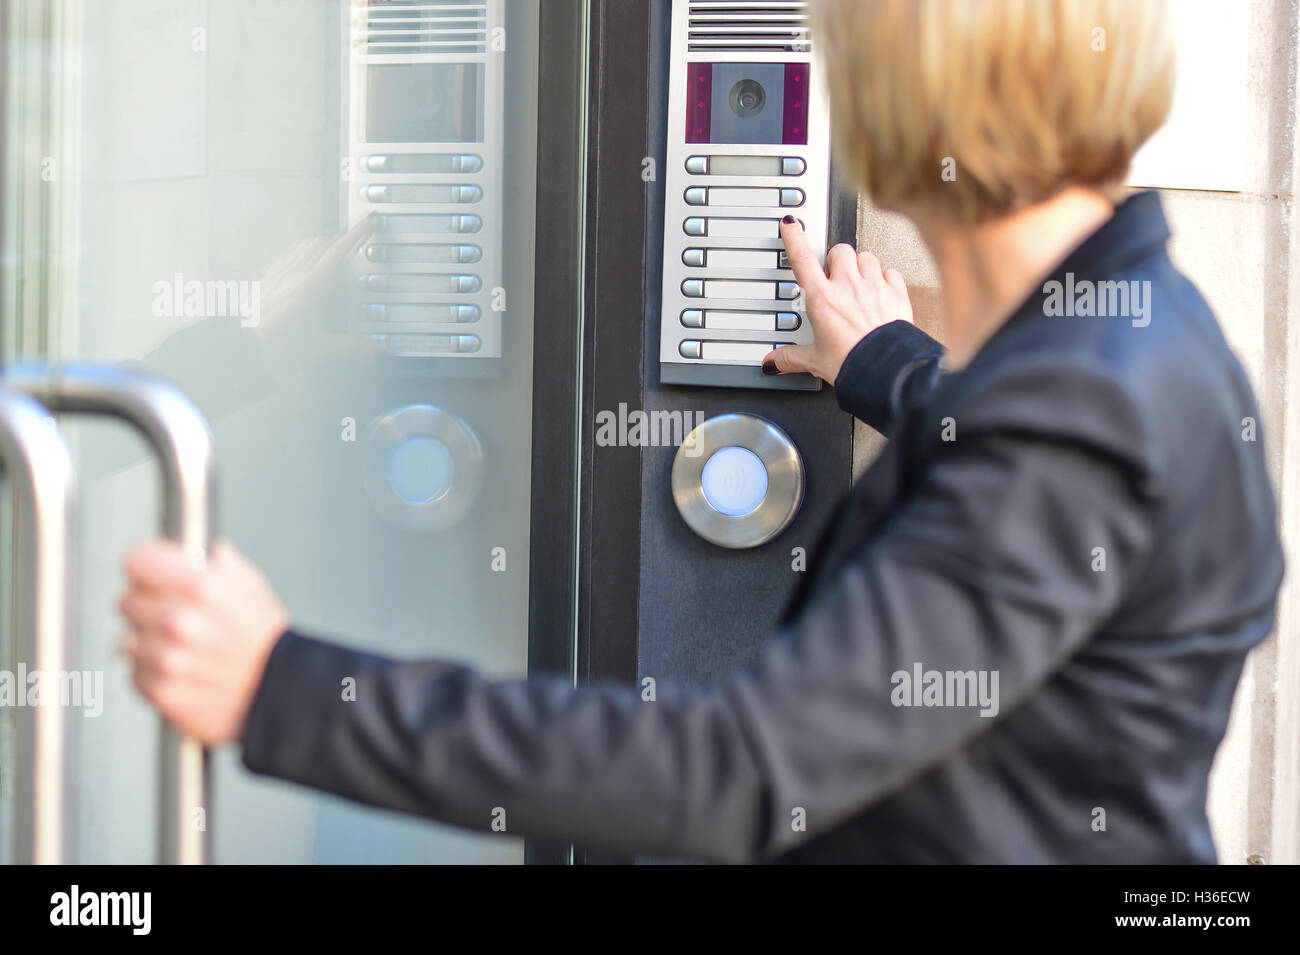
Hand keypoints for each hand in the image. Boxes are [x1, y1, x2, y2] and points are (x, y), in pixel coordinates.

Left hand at [120, 540, 289, 744]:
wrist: (282, 696)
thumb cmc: (268, 642)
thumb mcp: (253, 588)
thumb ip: (221, 564)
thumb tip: (205, 550)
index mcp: (200, 586)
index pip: (137, 561)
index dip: (147, 567)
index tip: (152, 574)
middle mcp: (178, 620)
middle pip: (127, 601)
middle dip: (148, 606)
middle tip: (177, 618)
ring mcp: (166, 658)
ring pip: (128, 640)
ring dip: (151, 643)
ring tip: (186, 650)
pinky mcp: (160, 690)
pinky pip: (135, 673)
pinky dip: (153, 673)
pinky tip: (183, 671)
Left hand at [254, 214, 380, 361]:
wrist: (242, 345)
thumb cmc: (276, 345)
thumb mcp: (320, 348)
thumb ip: (352, 347)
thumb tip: (376, 347)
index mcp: (312, 286)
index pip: (339, 251)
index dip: (356, 234)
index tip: (367, 223)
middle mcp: (295, 274)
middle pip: (322, 243)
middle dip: (341, 239)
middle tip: (355, 242)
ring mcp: (280, 274)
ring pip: (304, 246)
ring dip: (321, 245)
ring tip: (331, 253)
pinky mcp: (267, 278)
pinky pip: (287, 255)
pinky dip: (301, 253)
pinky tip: (302, 263)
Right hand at [762, 216, 913, 383]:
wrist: (885, 370)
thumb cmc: (852, 363)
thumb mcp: (815, 361)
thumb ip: (791, 357)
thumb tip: (774, 362)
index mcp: (823, 298)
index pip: (802, 259)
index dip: (794, 238)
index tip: (791, 226)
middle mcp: (848, 286)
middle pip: (840, 250)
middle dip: (836, 258)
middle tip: (833, 274)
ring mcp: (874, 287)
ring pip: (866, 257)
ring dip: (861, 265)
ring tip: (858, 282)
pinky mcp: (897, 294)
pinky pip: (891, 273)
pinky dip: (886, 278)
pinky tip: (881, 290)